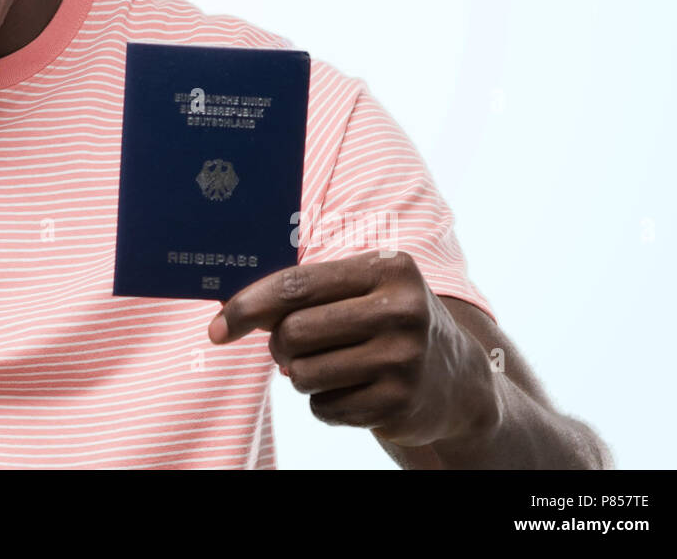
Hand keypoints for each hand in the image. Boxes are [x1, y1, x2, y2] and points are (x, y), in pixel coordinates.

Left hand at [207, 250, 499, 447]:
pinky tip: (354, 390)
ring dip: (300, 375)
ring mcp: (404, 359)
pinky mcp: (400, 404)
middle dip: (280, 345)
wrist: (459, 381)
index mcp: (387, 268)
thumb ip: (305, 292)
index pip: (297, 284)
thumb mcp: (363, 290)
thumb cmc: (389, 323)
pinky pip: (325, 407)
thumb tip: (232, 311)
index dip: (248, 306)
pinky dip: (325, 402)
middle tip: (291, 348)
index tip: (217, 327)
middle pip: (294, 332)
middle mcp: (401, 311)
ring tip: (328, 368)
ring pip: (303, 373)